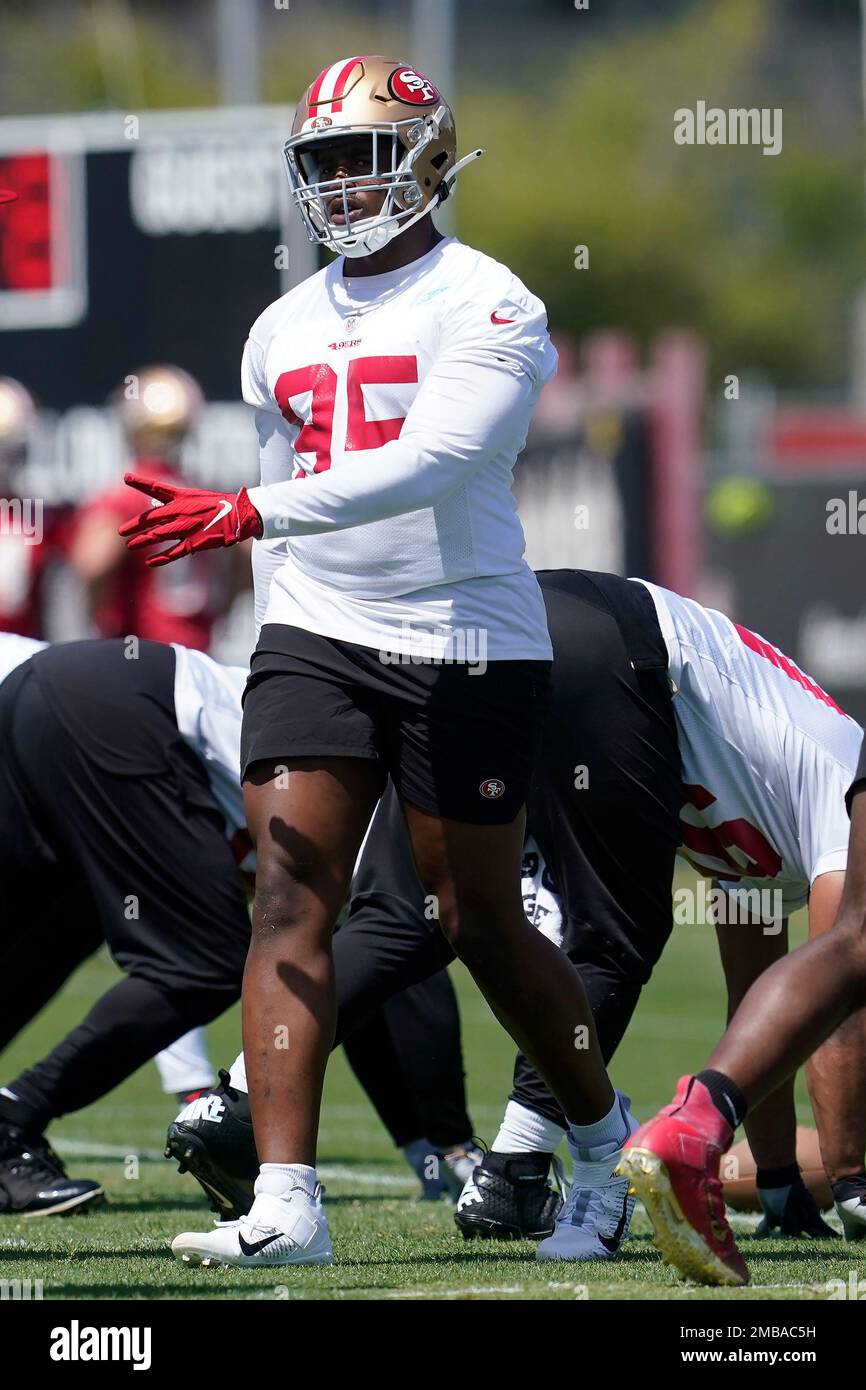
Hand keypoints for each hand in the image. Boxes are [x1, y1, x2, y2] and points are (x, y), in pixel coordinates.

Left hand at [118, 473, 262, 566]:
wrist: (239, 515)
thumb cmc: (218, 504)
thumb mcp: (194, 497)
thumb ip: (172, 500)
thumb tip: (153, 503)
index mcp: (182, 497)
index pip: (156, 487)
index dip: (140, 482)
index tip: (126, 477)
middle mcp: (181, 511)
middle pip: (152, 517)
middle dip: (135, 524)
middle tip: (121, 531)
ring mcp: (186, 528)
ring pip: (158, 535)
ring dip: (142, 540)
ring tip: (130, 545)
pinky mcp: (194, 543)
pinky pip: (173, 552)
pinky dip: (160, 558)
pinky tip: (149, 562)